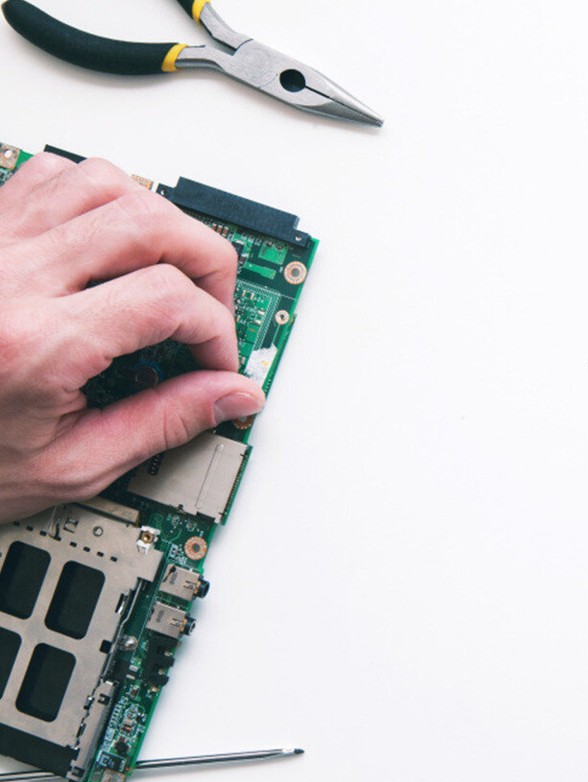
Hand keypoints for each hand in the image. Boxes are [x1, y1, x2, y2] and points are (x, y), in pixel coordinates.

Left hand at [0, 152, 264, 522]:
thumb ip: (164, 424)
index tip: (217, 363)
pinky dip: (99, 195)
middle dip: (209, 263)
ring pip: (105, 182)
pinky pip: (51, 175)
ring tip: (171, 268)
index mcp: (39, 343)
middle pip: (149, 223)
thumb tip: (231, 397)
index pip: (169, 300)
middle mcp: (12, 276)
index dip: (216, 331)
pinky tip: (111, 240)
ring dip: (160, 221)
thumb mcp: (73, 464)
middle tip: (214, 307)